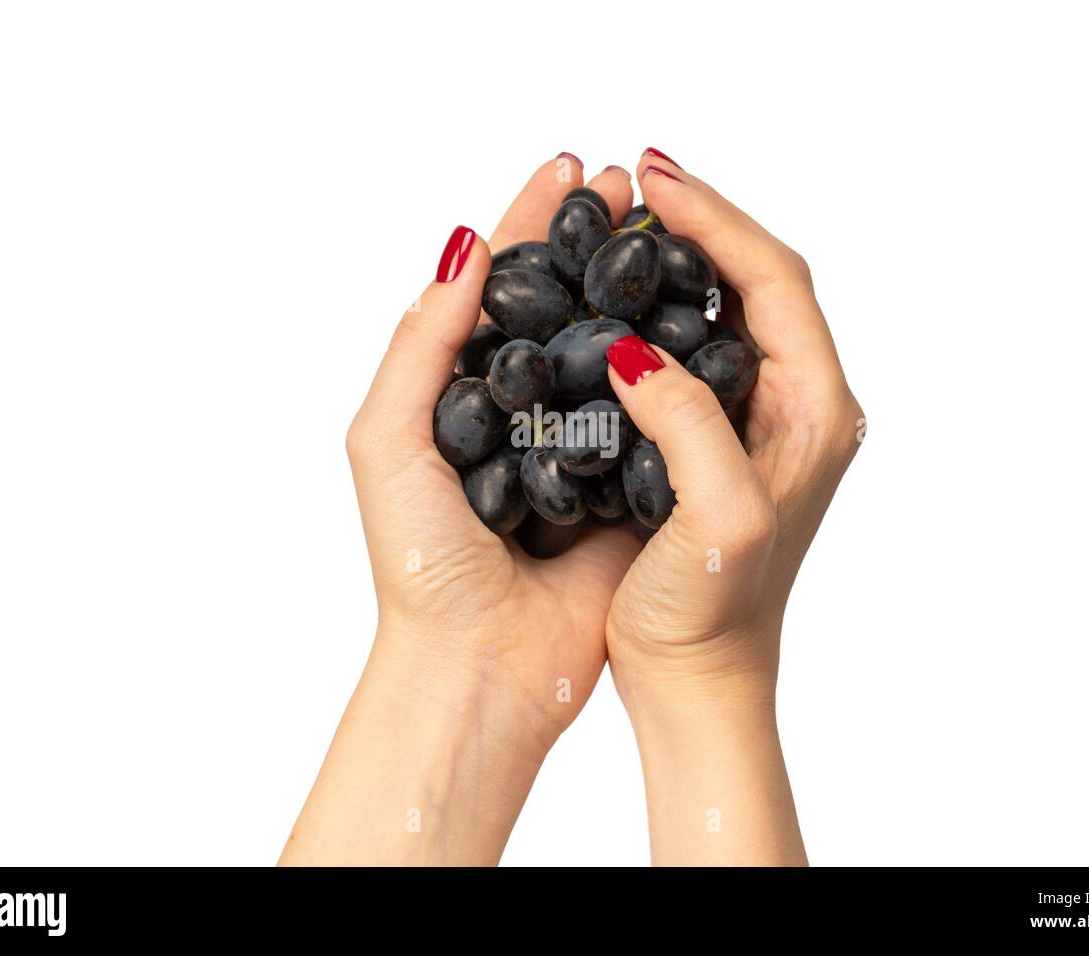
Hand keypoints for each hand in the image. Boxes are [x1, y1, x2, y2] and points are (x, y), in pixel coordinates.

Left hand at [281, 156, 640, 864]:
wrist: (482, 665)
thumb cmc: (422, 563)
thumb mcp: (387, 441)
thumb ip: (420, 346)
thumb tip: (462, 249)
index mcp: (460, 397)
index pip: (496, 291)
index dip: (528, 226)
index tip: (564, 170)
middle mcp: (522, 414)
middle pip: (561, 306)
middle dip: (592, 241)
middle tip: (628, 184)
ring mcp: (578, 447)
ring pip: (614, 347)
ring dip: (639, 286)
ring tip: (671, 229)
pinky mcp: (626, 485)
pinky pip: (655, 412)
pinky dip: (675, 361)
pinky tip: (700, 313)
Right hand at [603, 150, 863, 864]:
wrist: (700, 685)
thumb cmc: (712, 618)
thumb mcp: (715, 519)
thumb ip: (689, 423)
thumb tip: (632, 350)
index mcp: (815, 413)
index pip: (774, 282)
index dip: (717, 220)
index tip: (655, 182)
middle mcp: (801, 408)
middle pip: (760, 282)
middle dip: (703, 223)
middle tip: (641, 181)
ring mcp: (765, 424)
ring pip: (731, 310)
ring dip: (685, 260)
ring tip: (631, 219)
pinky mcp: (725, 443)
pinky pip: (702, 350)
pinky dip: (665, 309)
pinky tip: (622, 298)